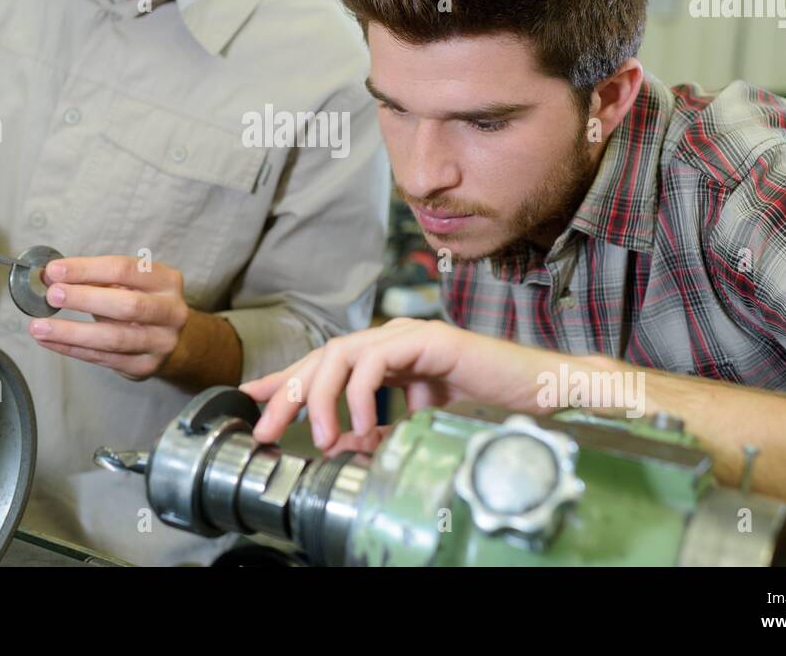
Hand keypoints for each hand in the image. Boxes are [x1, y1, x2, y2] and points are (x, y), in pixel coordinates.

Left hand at [29, 255, 190, 380]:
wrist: (167, 337)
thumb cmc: (140, 301)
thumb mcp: (127, 283)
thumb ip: (94, 278)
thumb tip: (51, 276)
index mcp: (166, 280)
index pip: (125, 269)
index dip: (87, 269)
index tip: (55, 270)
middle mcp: (171, 311)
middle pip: (127, 305)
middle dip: (85, 299)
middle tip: (51, 296)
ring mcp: (161, 342)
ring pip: (114, 338)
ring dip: (72, 332)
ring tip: (39, 327)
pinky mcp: (146, 366)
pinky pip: (104, 359)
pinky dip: (73, 350)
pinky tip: (50, 341)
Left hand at [240, 318, 579, 452]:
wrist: (536, 394)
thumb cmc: (486, 404)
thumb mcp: (422, 424)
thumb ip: (385, 430)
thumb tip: (347, 449)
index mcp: (387, 357)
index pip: (325, 364)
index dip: (286, 379)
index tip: (249, 398)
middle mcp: (391, 340)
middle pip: (323, 356)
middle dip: (288, 392)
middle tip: (267, 428)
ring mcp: (408, 335)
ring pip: (342, 353)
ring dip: (323, 398)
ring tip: (324, 439)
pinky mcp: (427, 340)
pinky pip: (377, 360)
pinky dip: (361, 394)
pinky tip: (363, 426)